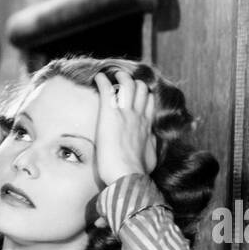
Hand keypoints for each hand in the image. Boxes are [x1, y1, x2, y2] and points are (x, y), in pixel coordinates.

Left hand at [91, 69, 157, 200]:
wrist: (127, 174)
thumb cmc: (138, 171)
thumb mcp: (150, 156)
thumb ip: (150, 145)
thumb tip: (150, 143)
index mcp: (146, 125)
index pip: (149, 100)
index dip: (143, 94)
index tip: (135, 94)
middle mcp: (138, 115)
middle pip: (140, 88)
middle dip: (132, 82)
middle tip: (121, 81)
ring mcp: (125, 113)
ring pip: (128, 84)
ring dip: (120, 77)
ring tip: (112, 75)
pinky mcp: (110, 115)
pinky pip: (107, 89)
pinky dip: (102, 80)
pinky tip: (98, 77)